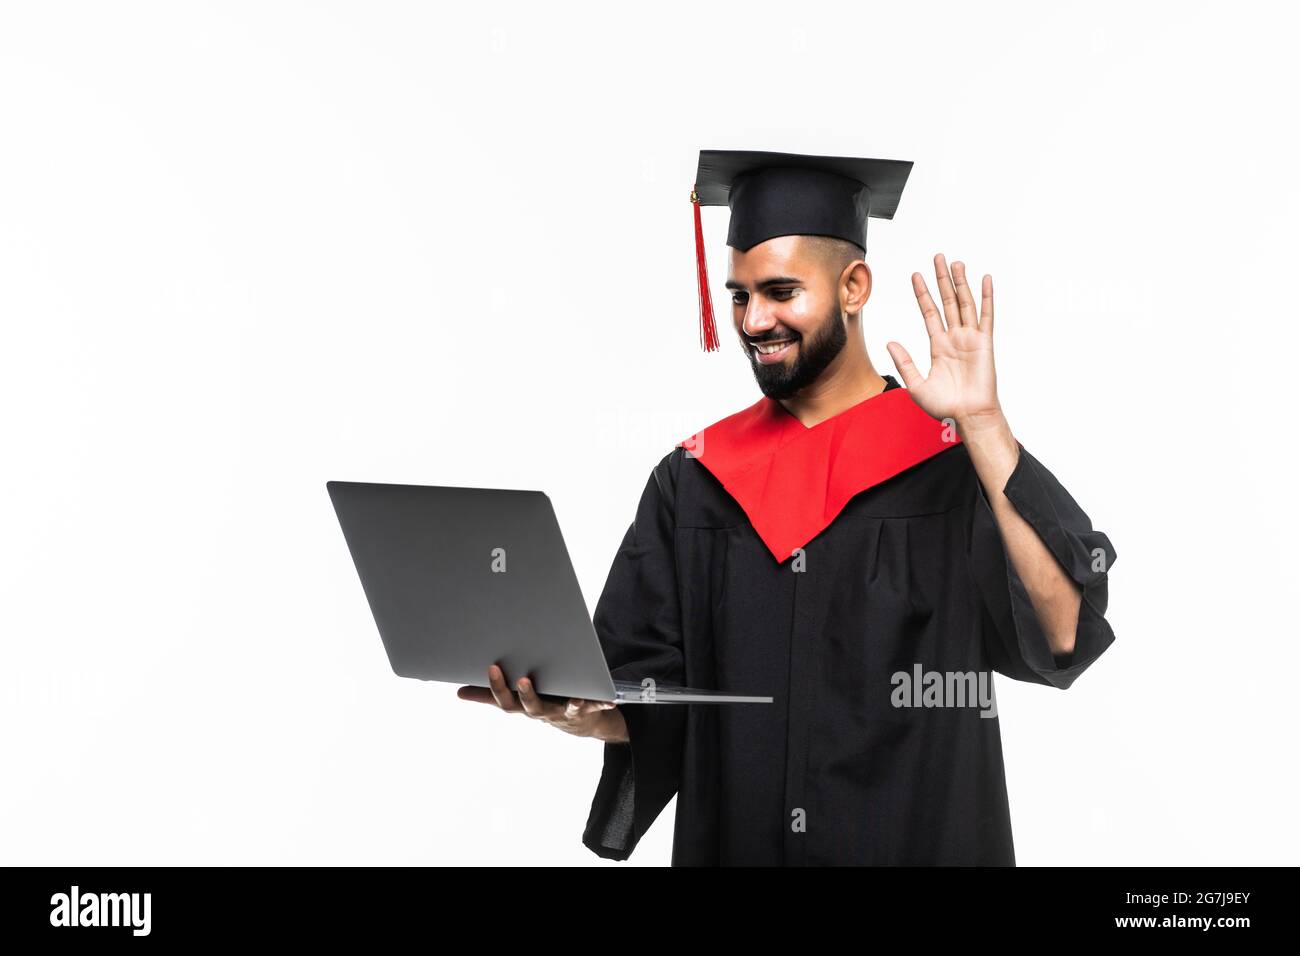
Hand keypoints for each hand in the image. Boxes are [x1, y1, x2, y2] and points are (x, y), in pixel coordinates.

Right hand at [457, 663, 628, 742]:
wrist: (579, 722)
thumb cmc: (542, 703)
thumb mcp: (514, 700)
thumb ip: (488, 695)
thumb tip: (459, 692)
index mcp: (523, 706)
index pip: (505, 700)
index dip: (497, 686)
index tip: (492, 666)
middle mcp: (541, 712)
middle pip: (530, 707)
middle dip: (526, 694)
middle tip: (522, 679)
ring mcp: (563, 712)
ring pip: (561, 709)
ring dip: (567, 704)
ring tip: (571, 697)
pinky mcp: (585, 710)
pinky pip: (593, 708)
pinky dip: (600, 703)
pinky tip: (608, 699)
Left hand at [886, 253, 1001, 428]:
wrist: (967, 416)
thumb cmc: (944, 407)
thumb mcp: (916, 385)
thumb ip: (904, 362)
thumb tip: (890, 343)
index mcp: (938, 346)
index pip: (929, 313)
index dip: (922, 294)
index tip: (915, 276)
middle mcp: (954, 338)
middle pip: (947, 302)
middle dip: (941, 280)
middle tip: (937, 258)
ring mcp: (970, 338)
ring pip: (964, 303)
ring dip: (960, 283)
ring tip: (954, 263)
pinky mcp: (985, 343)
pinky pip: (986, 316)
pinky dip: (986, 297)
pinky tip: (984, 279)